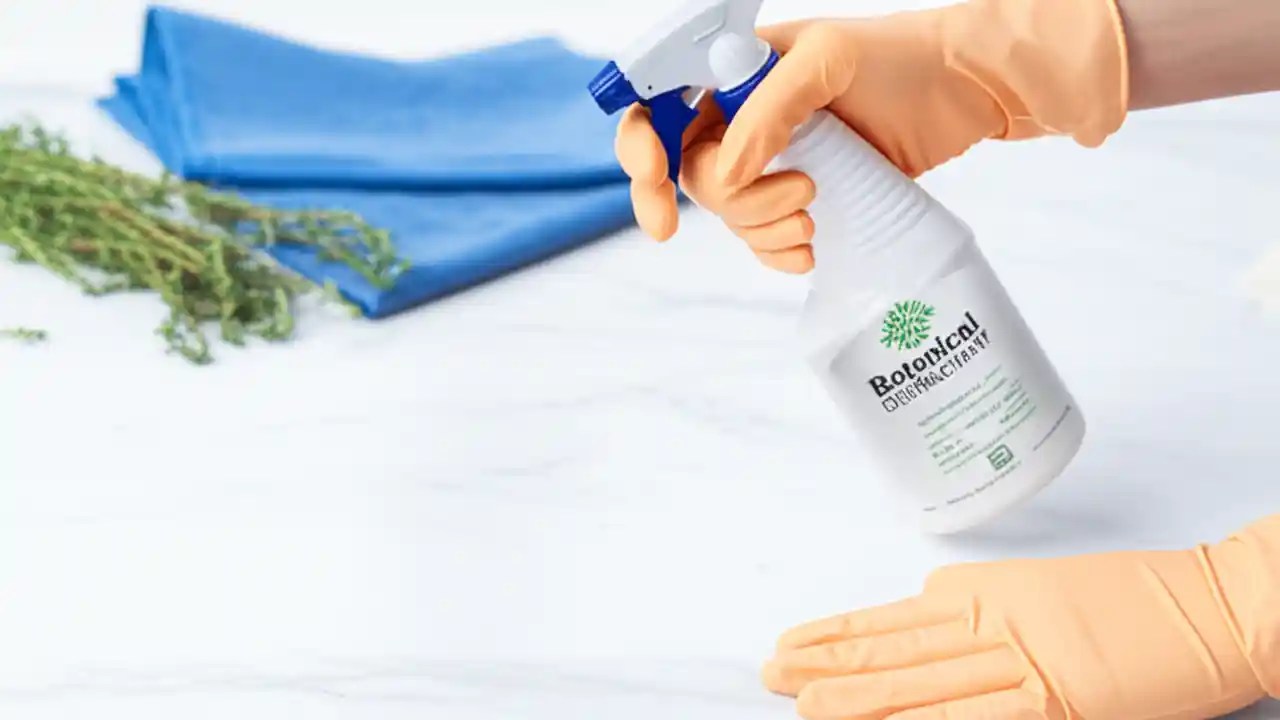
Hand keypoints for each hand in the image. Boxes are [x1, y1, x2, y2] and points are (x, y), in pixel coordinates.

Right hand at [614, 0, 1127, 272]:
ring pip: (730, 216)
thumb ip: (769, 109)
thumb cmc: (897, 59)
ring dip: (764, 229)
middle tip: (802, 195)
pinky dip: (779, 253)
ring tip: (817, 216)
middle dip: (738, 203)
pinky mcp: (799, 197)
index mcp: (729, 76)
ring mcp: (769, 161)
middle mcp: (740, 119)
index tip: (660, 204)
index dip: (642, 159)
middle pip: (695, 179)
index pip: (657, 115)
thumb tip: (724, 172)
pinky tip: (812, 251)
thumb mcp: (829, 62)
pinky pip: (763, 240)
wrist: (962, 91)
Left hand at [762, 515, 1279, 719]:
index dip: (839, 633)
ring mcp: (1023, 659)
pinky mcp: (1058, 697)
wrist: (1214, 603)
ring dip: (859, 695)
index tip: (793, 642)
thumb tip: (925, 610)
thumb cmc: (1137, 601)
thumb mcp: (1042, 591)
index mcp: (987, 591)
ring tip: (802, 701)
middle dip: (829, 664)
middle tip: (771, 671)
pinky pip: (980, 718)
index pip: (895, 619)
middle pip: (896, 648)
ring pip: (923, 681)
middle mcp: (993, 619)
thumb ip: (982, 606)